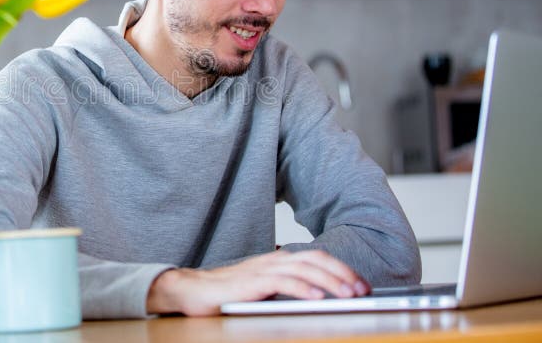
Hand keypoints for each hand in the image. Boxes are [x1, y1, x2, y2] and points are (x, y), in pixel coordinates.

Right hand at [146, 249, 370, 315]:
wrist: (192, 291)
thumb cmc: (227, 293)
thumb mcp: (263, 289)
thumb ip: (284, 287)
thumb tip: (314, 294)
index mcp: (277, 261)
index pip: (316, 258)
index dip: (341, 268)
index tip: (360, 284)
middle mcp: (273, 260)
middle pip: (316, 259)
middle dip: (343, 273)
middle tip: (363, 290)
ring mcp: (262, 270)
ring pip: (304, 269)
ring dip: (331, 281)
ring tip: (349, 295)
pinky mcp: (252, 282)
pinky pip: (283, 282)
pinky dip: (303, 288)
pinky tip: (317, 297)